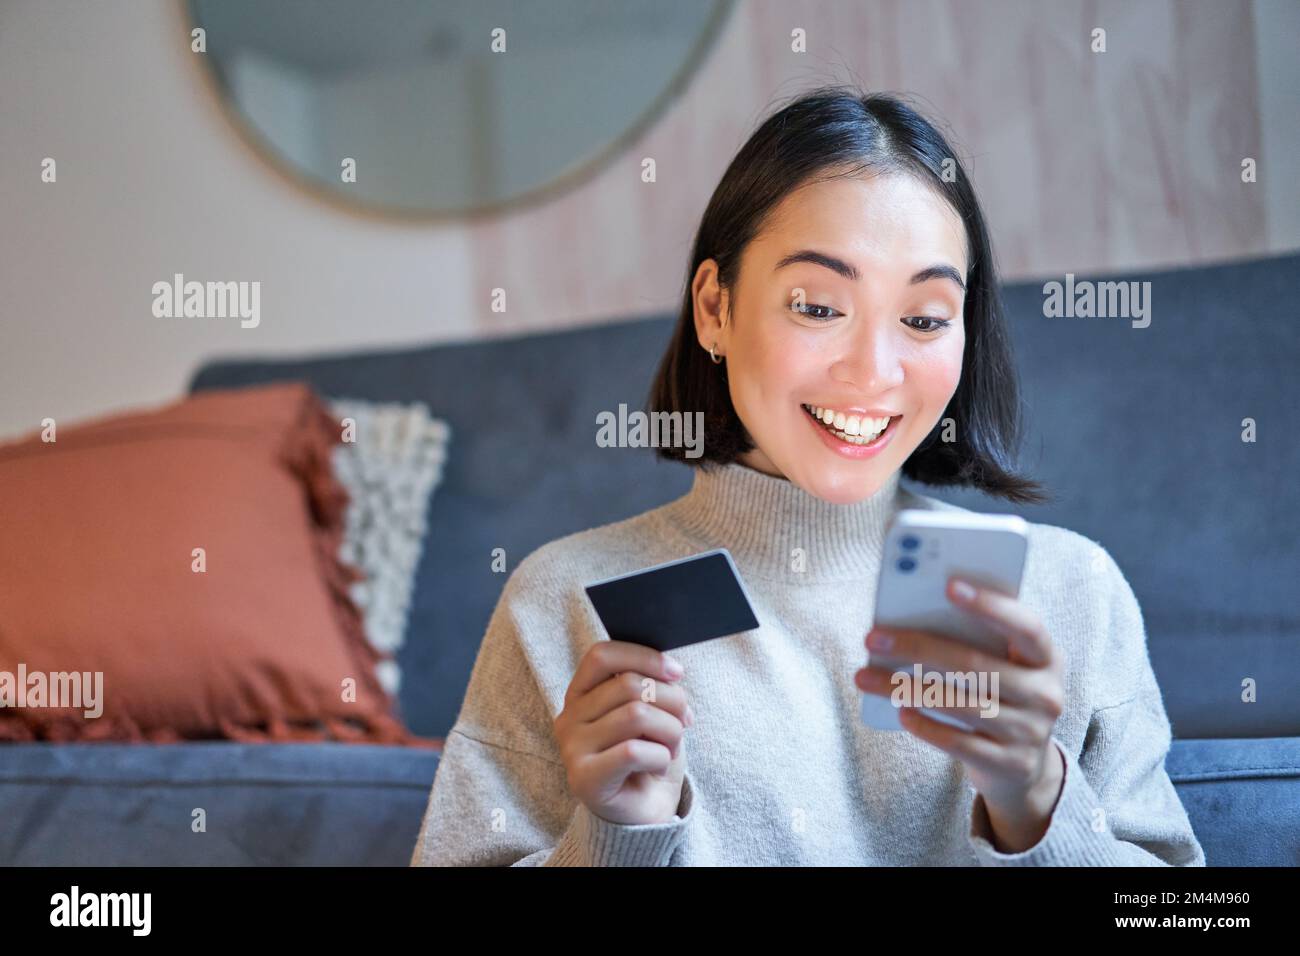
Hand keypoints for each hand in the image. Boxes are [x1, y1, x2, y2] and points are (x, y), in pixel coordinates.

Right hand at [554, 640, 694, 825]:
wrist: (641, 816)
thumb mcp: (650, 713)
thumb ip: (650, 688)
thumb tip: (672, 673)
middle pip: (629, 684)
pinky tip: (659, 767)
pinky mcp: (584, 778)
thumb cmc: (647, 758)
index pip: (601, 656)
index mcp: (579, 695)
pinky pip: (634, 751)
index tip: (676, 673)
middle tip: (684, 721)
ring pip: (636, 714)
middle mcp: (568, 719)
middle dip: (671, 700)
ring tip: (671, 747)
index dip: (644, 657)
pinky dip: (661, 757)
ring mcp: (571, 749)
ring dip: (670, 731)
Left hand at [854, 576, 1066, 852]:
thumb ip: (977, 640)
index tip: (949, 585)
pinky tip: (900, 710)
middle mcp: (1046, 694)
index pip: (1026, 625)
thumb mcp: (1005, 666)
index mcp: (1047, 657)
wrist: (1025, 767)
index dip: (991, 606)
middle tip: (873, 637)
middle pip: (976, 666)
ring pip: (961, 704)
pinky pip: (959, 743)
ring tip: (867, 676)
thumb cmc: (1001, 696)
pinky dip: (926, 725)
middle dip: (918, 647)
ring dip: (906, 688)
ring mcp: (1031, 733)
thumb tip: (912, 613)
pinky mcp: (1010, 765)